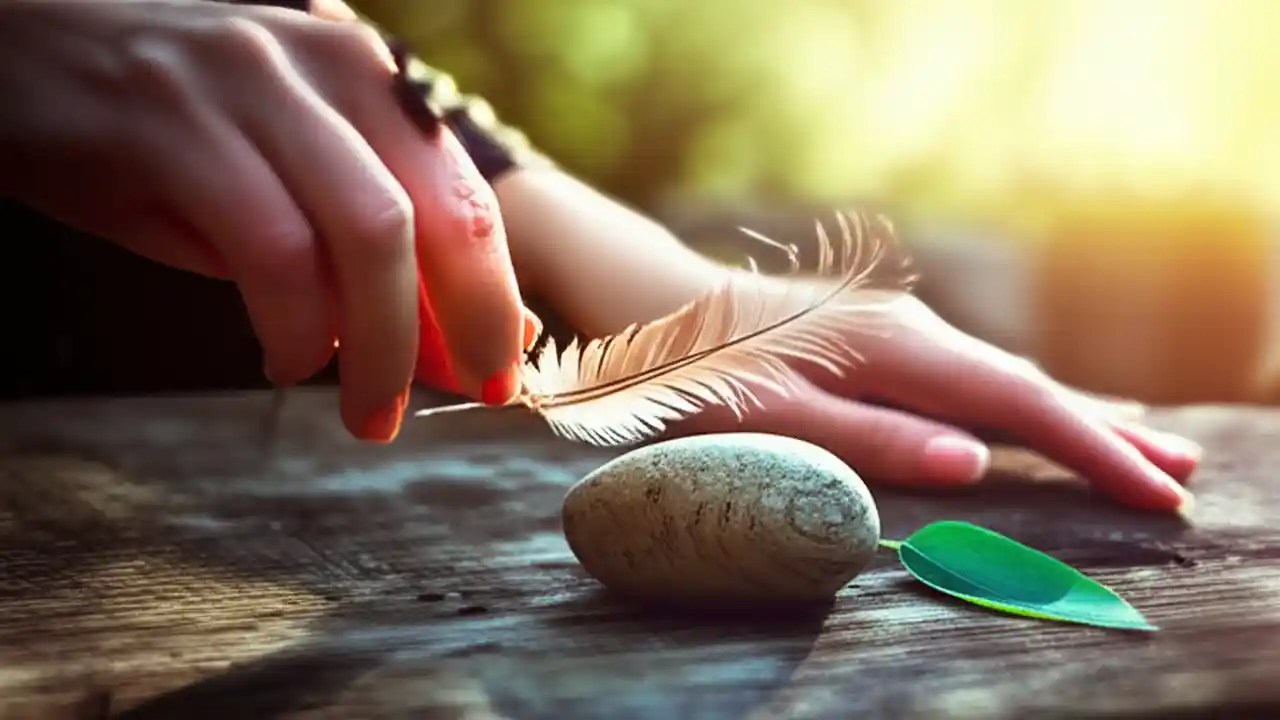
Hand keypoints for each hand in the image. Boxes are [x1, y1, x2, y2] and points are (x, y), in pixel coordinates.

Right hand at [0, 0, 526, 440]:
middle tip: (468, 398)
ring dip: (381, 347)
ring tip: (367, 410)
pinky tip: (283, 356)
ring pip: (367, 234)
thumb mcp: (284, 192)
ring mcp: (250, 85)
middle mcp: (325, 68)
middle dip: (469, 325)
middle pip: (439, 214)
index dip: (496, 298)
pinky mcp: (172, 123)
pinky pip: (273, 246)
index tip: (503, 372)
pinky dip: (295, 324)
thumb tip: (448, 352)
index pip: (467, 199)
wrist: (18, 57)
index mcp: (367, 81)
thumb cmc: (163, 137)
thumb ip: (367, 264)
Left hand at [673, 290, 1197, 513]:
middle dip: (1104, 434)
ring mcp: (899, 334)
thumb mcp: (773, 418)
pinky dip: (1022, 404)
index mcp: (894, 350)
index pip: (1016, 405)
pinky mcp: (882, 344)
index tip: (1154, 489)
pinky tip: (1038, 412)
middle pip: (1026, 389)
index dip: (1091, 449)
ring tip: (1144, 445)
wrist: (660, 304)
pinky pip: (970, 378)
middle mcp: (911, 332)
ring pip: (1003, 381)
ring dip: (1072, 417)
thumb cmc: (704, 371)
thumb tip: (976, 463)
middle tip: (1182, 476)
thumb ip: (872, 439)